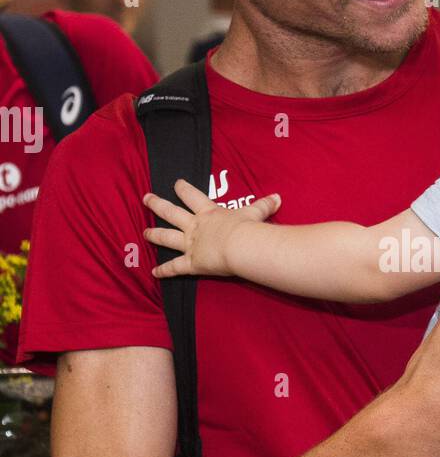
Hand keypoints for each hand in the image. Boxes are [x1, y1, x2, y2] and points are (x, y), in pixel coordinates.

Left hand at [143, 178, 280, 277]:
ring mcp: (191, 244)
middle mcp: (195, 226)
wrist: (241, 246)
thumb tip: (278, 197)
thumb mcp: (256, 213)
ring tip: (144, 232)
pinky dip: (164, 271)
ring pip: (167, 237)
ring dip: (154, 234)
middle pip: (172, 213)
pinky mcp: (192, 263)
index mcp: (209, 213)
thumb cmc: (248, 228)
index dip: (183, 189)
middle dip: (158, 204)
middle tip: (146, 198)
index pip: (193, 196)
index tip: (176, 183)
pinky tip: (153, 273)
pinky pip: (175, 267)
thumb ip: (265, 205)